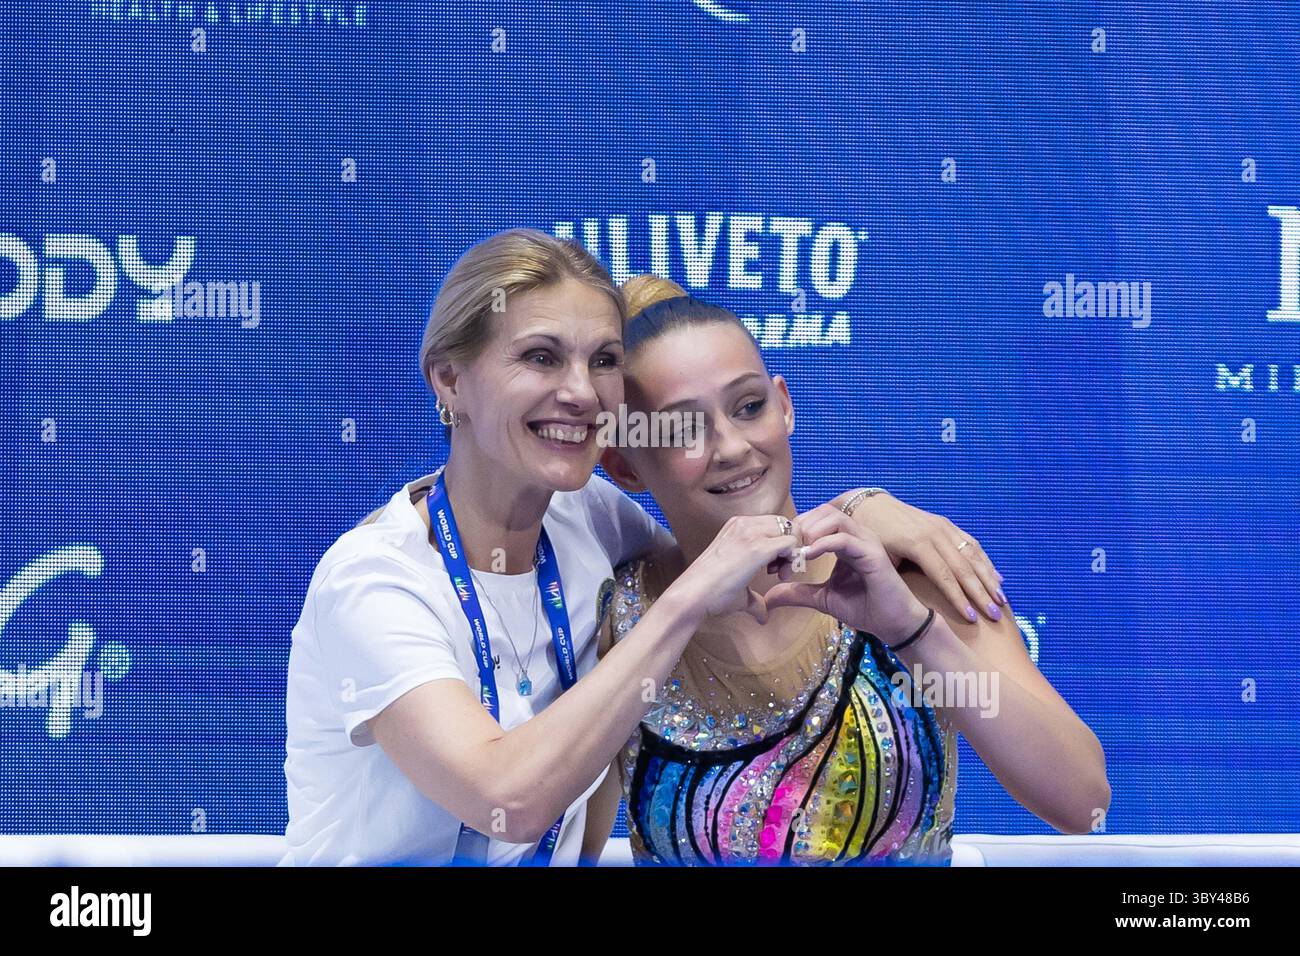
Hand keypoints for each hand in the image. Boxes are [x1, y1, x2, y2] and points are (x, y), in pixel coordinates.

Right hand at [665, 514, 799, 624]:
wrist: (693, 596)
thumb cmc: (710, 593)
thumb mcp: (736, 587)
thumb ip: (754, 598)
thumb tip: (763, 615)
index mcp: (737, 526)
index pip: (773, 525)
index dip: (780, 546)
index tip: (774, 569)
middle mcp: (744, 524)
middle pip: (785, 525)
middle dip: (789, 547)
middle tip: (779, 572)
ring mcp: (750, 533)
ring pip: (789, 531)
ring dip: (791, 552)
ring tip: (778, 574)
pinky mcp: (758, 547)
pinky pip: (790, 543)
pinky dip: (792, 558)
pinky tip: (779, 575)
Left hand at [763, 505, 931, 646]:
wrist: (894, 624)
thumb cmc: (864, 607)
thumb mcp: (822, 598)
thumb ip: (798, 593)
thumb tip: (768, 597)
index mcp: (843, 541)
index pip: (814, 521)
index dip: (792, 534)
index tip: (774, 557)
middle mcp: (855, 536)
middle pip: (822, 511)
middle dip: (798, 528)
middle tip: (782, 552)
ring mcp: (865, 542)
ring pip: (834, 517)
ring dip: (811, 530)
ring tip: (796, 552)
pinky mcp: (873, 554)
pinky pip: (845, 538)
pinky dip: (824, 543)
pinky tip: (809, 556)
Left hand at [834, 489, 1005, 623]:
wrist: (867, 506)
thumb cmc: (867, 538)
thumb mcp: (876, 557)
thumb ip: (895, 575)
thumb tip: (908, 603)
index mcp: (916, 544)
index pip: (944, 577)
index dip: (958, 599)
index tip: (971, 619)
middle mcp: (934, 533)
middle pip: (964, 568)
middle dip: (981, 593)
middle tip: (995, 616)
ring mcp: (942, 526)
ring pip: (972, 554)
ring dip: (989, 578)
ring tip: (1002, 600)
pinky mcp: (945, 523)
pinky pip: (971, 543)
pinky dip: (985, 561)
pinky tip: (997, 577)